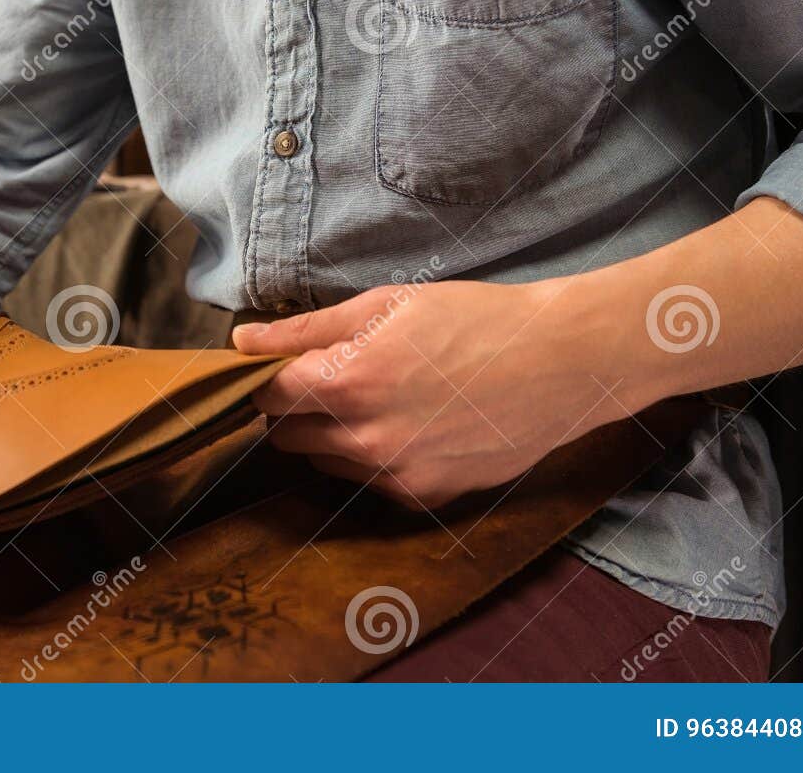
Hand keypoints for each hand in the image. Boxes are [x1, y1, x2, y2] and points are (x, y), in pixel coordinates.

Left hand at [232, 281, 639, 510]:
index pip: (267, 397)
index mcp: (348, 381)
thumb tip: (243, 339)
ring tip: (379, 398)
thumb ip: (308, 328)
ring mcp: (395, 474)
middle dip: (298, 408)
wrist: (560, 363)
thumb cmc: (474, 320)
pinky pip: (369, 483)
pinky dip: (373, 458)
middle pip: (288, 435)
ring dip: (332, 435)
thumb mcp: (387, 304)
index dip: (267, 379)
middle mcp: (364, 439)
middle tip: (333, 377)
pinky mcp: (423, 497)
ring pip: (326, 463)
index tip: (280, 367)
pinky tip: (409, 425)